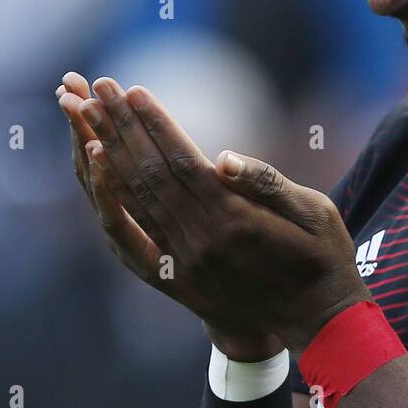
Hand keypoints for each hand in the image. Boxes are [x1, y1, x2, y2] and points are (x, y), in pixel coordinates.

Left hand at [59, 75, 368, 353]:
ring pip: (134, 200)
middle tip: (96, 86)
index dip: (155, 124)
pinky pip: (131, 234)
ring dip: (106, 153)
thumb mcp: (315, 213)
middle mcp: (201, 241)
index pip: (182, 162)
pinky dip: (110, 200)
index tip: (132, 89)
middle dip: (120, 127)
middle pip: (148, 175)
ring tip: (85, 115)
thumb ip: (268, 184)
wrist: (313, 322)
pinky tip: (96, 170)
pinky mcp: (176, 276)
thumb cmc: (322, 256)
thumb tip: (224, 158)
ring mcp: (184, 261)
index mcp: (236, 220)